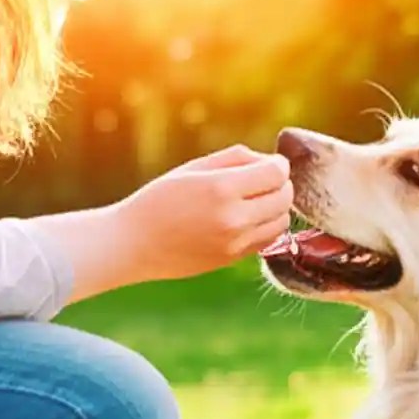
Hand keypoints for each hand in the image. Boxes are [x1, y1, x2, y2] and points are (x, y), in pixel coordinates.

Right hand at [118, 145, 292, 281]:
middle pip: (285, 197)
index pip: (276, 172)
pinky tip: (248, 219)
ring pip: (283, 221)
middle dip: (281, 184)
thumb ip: (234, 159)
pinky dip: (267, 227)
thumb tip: (270, 161)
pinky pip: (268, 240)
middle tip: (264, 180)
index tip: (270, 162)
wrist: (132, 244)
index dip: (278, 164)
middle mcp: (233, 218)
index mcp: (221, 188)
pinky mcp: (233, 258)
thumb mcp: (193, 168)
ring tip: (256, 200)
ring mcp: (235, 242)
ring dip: (277, 207)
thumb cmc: (159, 199)